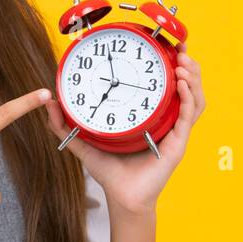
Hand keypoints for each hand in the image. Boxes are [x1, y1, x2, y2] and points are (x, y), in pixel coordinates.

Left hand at [43, 46, 204, 212]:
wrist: (122, 197)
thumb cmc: (109, 171)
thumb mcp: (85, 142)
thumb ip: (65, 125)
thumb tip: (49, 104)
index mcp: (150, 115)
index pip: (165, 84)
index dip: (170, 63)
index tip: (166, 44)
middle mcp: (166, 120)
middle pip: (186, 86)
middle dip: (187, 64)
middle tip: (180, 47)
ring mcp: (175, 131)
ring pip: (194, 98)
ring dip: (192, 77)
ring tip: (183, 62)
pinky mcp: (178, 143)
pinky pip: (188, 116)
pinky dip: (188, 98)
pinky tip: (182, 84)